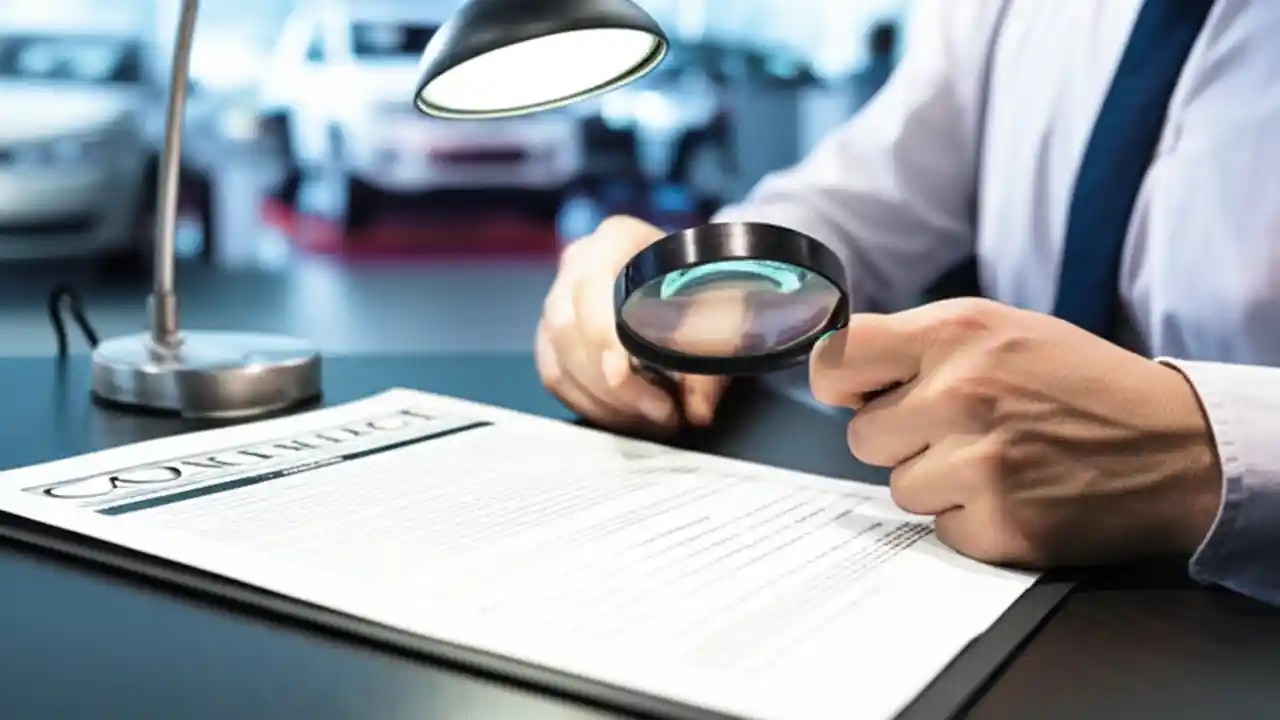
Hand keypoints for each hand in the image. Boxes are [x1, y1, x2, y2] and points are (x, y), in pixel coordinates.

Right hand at [537, 216, 729, 436]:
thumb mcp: (727, 302)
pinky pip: (556, 379)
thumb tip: (699, 406)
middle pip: (568, 328)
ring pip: (559, 361)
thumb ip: (717, 348)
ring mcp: (560, 301)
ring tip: (652, 419)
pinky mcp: (554, 338)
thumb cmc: (707, 280)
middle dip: (613, 384)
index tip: (623, 375)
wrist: (697, 279)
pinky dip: (591, 406)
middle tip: (660, 412)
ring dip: (605, 402)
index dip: (602, 335)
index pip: (591, 286)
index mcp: (616, 239)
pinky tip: (627, 416)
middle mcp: (579, 265)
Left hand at [809, 298, 1221, 566]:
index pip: (836, 361)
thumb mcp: (1003, 332)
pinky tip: (1018, 495)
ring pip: (898, 487)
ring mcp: (979, 462)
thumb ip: (923, 348)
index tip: (858, 395)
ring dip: (937, 484)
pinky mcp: (999, 523)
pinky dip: (971, 522)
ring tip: (999, 461)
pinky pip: (940, 530)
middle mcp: (961, 393)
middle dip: (902, 441)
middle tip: (961, 432)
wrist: (1180, 445)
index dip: (840, 385)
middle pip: (862, 438)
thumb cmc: (1081, 385)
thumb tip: (841, 378)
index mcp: (957, 333)